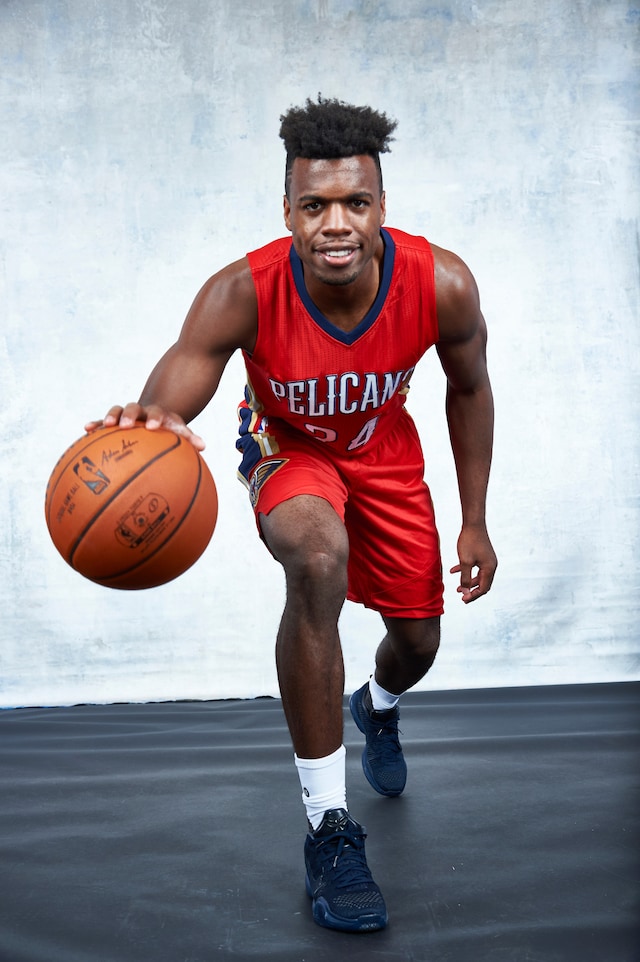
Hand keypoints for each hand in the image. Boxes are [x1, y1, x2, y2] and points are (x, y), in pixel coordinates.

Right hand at [84, 402, 205, 450]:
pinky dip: (96, 424)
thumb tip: (203, 446)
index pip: (158, 414)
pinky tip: (86, 429)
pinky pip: (103, 421)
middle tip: (125, 425)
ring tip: (104, 426)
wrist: (154, 417)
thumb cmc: (168, 430)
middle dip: (129, 415)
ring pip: (117, 411)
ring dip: (110, 416)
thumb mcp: (179, 432)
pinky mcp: (114, 421)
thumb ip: (189, 438)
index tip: (153, 426)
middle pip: (133, 408)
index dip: (155, 418)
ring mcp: (126, 415)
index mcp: (158, 414)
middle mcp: (141, 411)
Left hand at [450, 524, 496, 603]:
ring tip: (458, 587)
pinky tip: (454, 570)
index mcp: (489, 569)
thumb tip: (465, 591)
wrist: (473, 523)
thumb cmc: (469, 541)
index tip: (463, 600)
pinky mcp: (483, 555)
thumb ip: (465, 578)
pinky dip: (466, 571)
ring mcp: (488, 560)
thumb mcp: (465, 562)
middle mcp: (491, 565)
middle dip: (472, 591)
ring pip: (479, 576)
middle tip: (462, 597)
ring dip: (469, 582)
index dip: (473, 596)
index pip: (483, 588)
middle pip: (483, 584)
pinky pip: (475, 567)